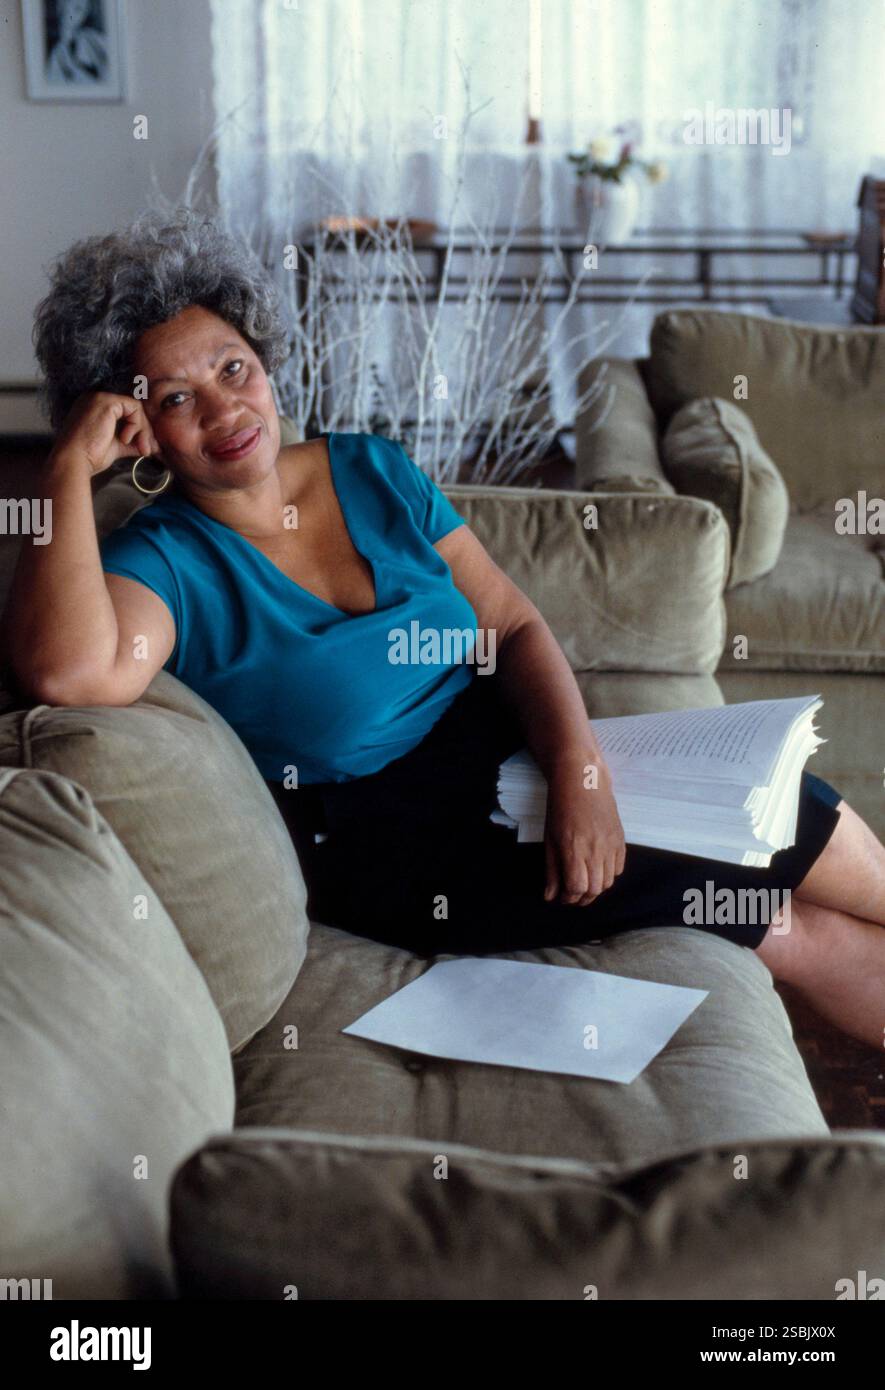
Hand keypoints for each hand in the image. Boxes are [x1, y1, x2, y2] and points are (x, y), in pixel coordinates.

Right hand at [48, 390, 160, 477]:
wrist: (74, 461)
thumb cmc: (89, 457)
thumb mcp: (115, 447)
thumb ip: (131, 443)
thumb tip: (151, 447)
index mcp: (95, 409)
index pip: (125, 413)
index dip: (139, 430)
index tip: (145, 449)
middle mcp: (96, 399)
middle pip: (132, 410)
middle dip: (145, 432)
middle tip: (148, 451)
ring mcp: (100, 398)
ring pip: (136, 409)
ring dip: (143, 431)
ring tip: (141, 449)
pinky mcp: (107, 401)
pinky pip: (134, 408)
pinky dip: (137, 425)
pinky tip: (125, 440)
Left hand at [543, 758, 625, 906]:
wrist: (582, 780)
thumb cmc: (560, 807)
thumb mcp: (550, 839)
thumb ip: (552, 870)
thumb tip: (550, 896)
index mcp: (574, 849)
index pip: (577, 887)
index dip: (569, 898)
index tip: (562, 898)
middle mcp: (595, 850)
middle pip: (594, 889)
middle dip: (582, 898)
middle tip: (573, 896)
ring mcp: (611, 844)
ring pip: (608, 881)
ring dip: (596, 888)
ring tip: (585, 884)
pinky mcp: (621, 839)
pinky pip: (619, 868)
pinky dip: (609, 875)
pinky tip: (598, 869)